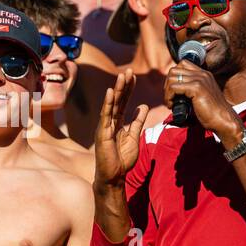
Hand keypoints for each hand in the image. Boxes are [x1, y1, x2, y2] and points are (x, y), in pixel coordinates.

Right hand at [95, 69, 147, 189]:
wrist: (114, 175)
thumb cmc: (122, 159)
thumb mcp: (135, 137)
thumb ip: (137, 122)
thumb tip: (143, 106)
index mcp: (118, 122)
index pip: (124, 102)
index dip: (129, 89)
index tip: (133, 76)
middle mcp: (110, 122)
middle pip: (118, 100)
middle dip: (123, 85)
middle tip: (129, 70)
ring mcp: (105, 126)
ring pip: (112, 104)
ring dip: (117, 90)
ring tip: (122, 76)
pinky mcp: (102, 133)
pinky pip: (106, 116)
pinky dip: (108, 103)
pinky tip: (111, 92)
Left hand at [163, 58, 240, 138]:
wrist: (223, 120)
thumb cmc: (211, 112)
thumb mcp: (200, 95)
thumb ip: (190, 88)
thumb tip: (172, 89)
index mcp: (204, 74)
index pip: (182, 64)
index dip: (174, 76)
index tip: (173, 90)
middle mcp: (202, 74)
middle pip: (174, 70)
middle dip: (167, 84)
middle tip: (170, 97)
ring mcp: (199, 80)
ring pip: (172, 78)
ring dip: (167, 92)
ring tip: (171, 102)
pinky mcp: (196, 88)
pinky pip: (174, 87)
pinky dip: (169, 97)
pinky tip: (172, 105)